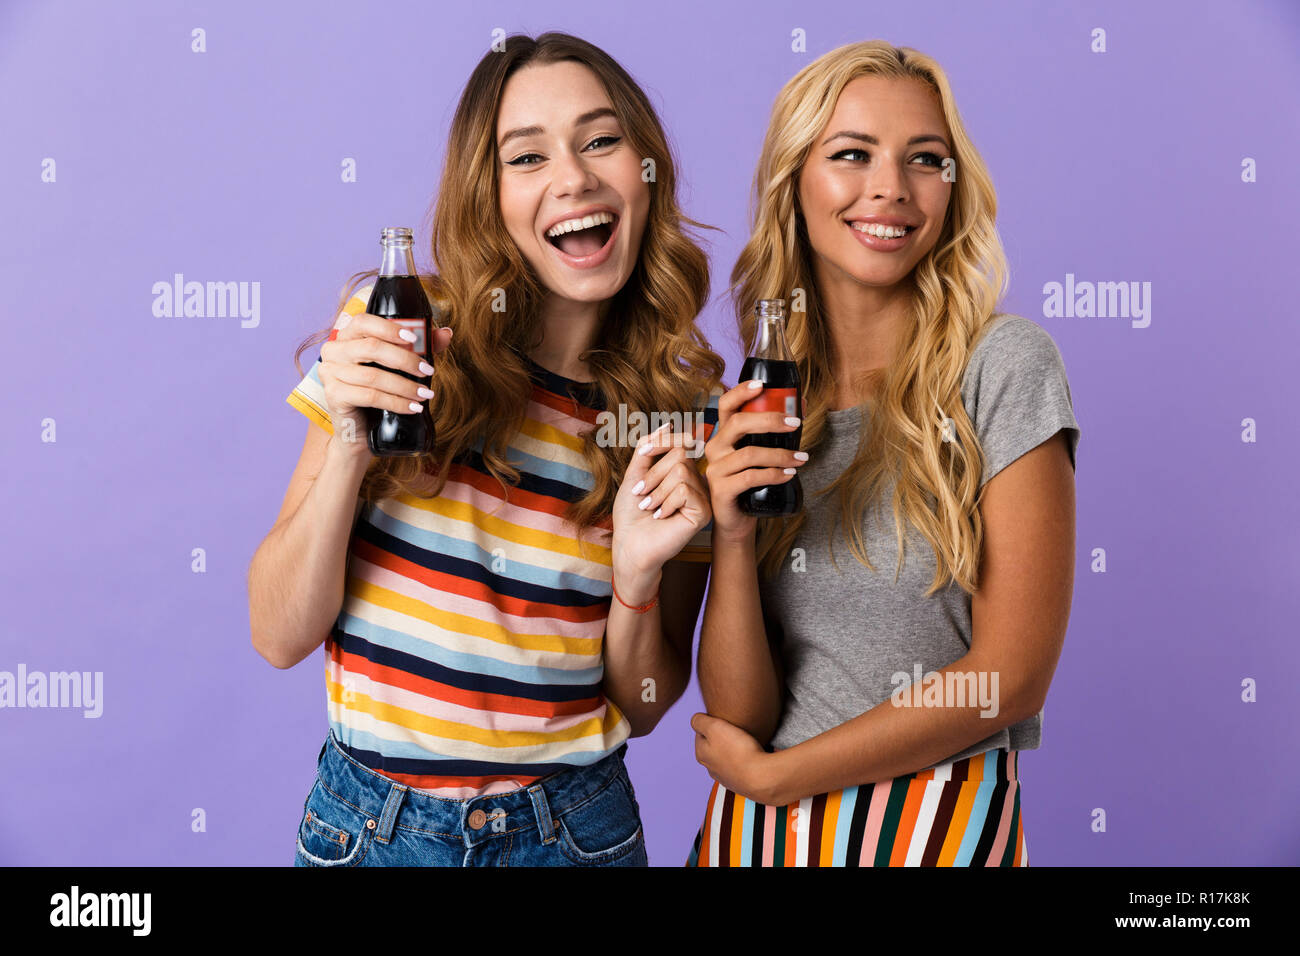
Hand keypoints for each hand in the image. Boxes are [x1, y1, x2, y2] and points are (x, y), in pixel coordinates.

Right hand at [318, 311, 453, 458]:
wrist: (361, 427)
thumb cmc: (379, 390)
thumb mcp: (398, 366)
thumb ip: (419, 348)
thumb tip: (446, 334)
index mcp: (347, 336)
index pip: (364, 322)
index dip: (390, 328)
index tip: (415, 339)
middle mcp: (333, 350)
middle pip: (371, 348)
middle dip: (405, 360)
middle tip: (428, 371)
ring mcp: (330, 373)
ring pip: (373, 376)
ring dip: (404, 386)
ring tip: (425, 394)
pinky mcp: (333, 395)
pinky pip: (370, 396)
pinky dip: (396, 402)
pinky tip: (412, 407)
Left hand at [610, 422, 711, 592]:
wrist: (630, 545)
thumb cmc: (631, 513)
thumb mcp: (635, 473)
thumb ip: (649, 448)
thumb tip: (668, 422)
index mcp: (682, 472)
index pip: (680, 442)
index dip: (661, 442)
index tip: (644, 456)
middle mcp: (696, 482)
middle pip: (680, 454)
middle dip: (654, 474)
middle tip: (642, 495)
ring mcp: (702, 497)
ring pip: (681, 471)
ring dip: (657, 491)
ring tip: (650, 508)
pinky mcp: (703, 512)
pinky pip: (685, 490)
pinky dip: (666, 502)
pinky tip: (662, 517)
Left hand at [690, 712, 781, 805]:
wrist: (761, 777)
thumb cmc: (738, 750)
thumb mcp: (714, 727)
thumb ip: (699, 721)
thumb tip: (695, 720)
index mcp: (701, 753)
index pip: (700, 732)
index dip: (712, 722)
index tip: (724, 721)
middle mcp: (710, 767)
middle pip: (712, 745)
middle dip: (721, 736)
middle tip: (735, 730)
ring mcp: (725, 777)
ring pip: (725, 756)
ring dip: (732, 748)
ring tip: (744, 742)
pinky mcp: (740, 783)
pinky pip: (738, 766)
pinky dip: (742, 759)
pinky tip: (751, 755)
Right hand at [704, 379, 808, 541]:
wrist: (738, 519)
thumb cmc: (751, 483)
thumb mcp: (761, 454)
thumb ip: (775, 432)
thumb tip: (801, 404)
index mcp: (724, 435)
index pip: (726, 405)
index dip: (741, 392)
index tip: (762, 385)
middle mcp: (716, 448)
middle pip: (739, 423)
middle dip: (770, 420)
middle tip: (795, 423)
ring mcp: (716, 469)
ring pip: (749, 453)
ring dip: (780, 454)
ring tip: (801, 459)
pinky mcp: (721, 490)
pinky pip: (750, 477)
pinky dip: (774, 474)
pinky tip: (788, 474)